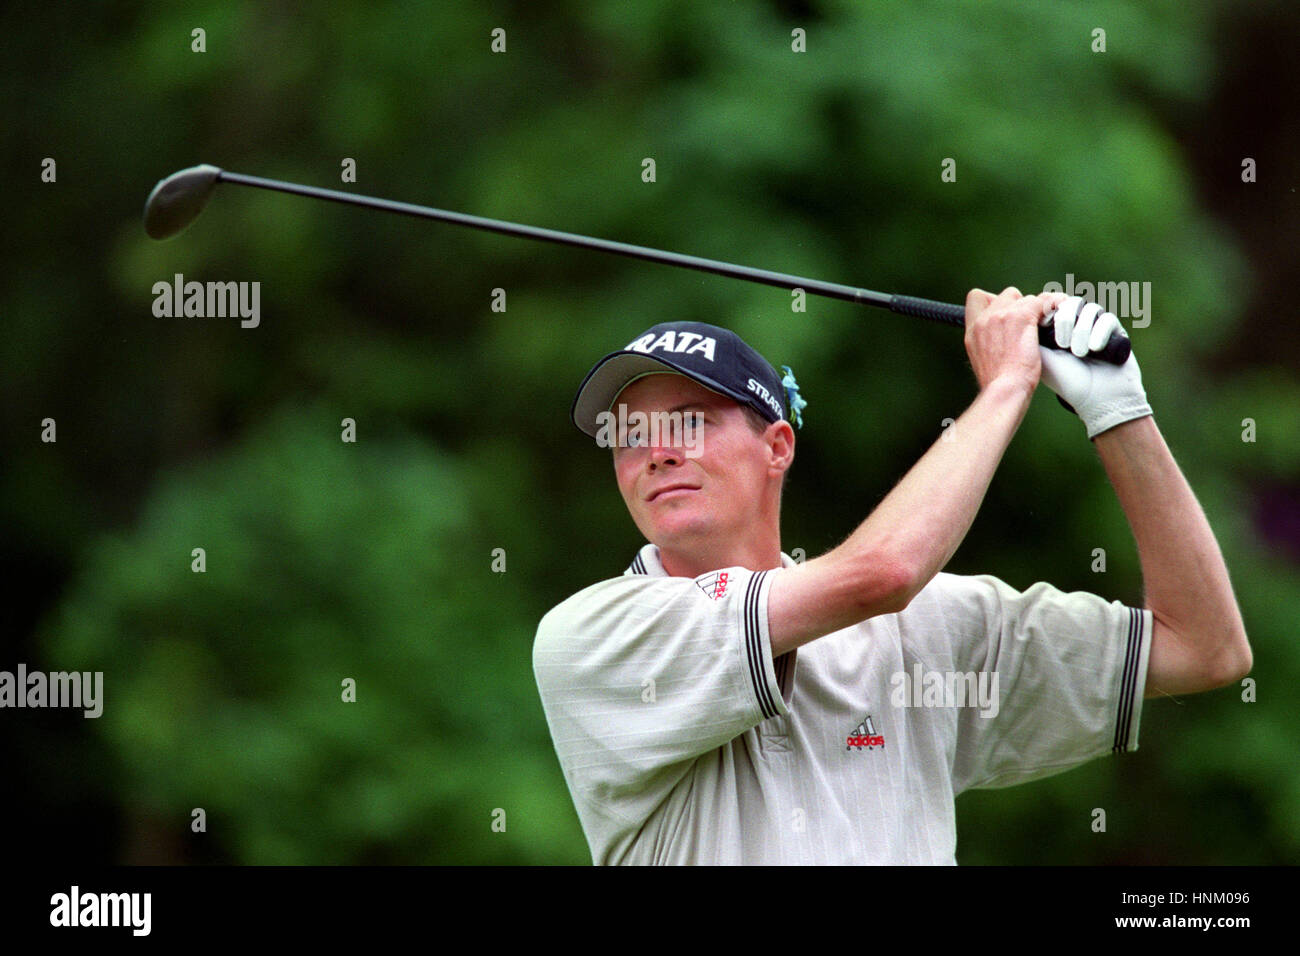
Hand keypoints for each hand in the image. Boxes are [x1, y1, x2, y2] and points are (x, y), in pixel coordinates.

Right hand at [964, 287, 1066, 392]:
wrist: (1005, 390)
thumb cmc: (999, 385)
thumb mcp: (984, 361)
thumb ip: (990, 343)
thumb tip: (1006, 340)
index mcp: (972, 331)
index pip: (977, 297)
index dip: (994, 300)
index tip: (1006, 313)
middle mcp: (984, 319)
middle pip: (1007, 295)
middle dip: (1021, 306)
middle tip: (1031, 325)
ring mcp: (1002, 316)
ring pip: (1027, 298)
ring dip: (1038, 310)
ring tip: (1046, 327)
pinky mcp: (1022, 317)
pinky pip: (1043, 301)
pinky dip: (1054, 305)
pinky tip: (1059, 312)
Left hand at [1039, 296, 1151, 438]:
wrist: (1097, 399)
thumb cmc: (1066, 381)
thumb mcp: (1041, 357)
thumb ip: (1030, 335)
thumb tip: (1020, 314)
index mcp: (1058, 327)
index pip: (1052, 305)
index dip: (1048, 310)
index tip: (1043, 325)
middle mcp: (1078, 324)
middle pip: (1070, 303)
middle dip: (1065, 319)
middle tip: (1061, 343)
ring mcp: (1098, 326)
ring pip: (1089, 309)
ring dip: (1081, 329)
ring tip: (1078, 352)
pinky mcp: (1116, 332)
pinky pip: (1108, 319)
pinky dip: (1099, 331)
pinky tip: (1094, 348)